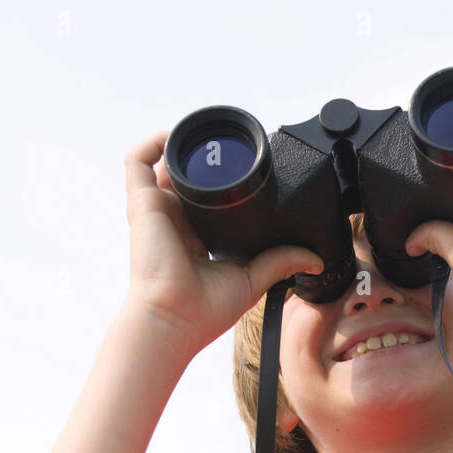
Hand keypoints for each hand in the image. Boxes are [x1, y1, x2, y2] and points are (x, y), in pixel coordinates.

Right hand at [123, 129, 323, 353]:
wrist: (175, 317)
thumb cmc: (204, 310)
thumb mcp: (251, 280)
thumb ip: (280, 262)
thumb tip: (314, 261)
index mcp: (194, 238)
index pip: (206, 203)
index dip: (222, 186)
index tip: (245, 174)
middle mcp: (173, 222)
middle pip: (188, 180)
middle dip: (205, 161)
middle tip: (231, 151)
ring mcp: (155, 210)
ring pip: (164, 166)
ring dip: (182, 147)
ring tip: (208, 136)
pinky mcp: (142, 203)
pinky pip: (137, 162)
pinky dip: (153, 143)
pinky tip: (175, 136)